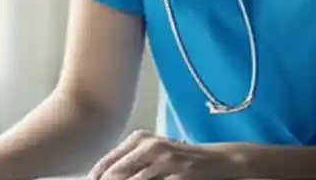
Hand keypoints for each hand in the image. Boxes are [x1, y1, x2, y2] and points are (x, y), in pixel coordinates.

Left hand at [89, 130, 234, 179]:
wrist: (219, 159)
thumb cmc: (180, 159)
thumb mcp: (153, 153)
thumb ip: (130, 162)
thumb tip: (102, 177)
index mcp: (139, 139)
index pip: (106, 165)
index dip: (96, 179)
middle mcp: (150, 146)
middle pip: (115, 176)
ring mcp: (165, 161)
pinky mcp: (179, 174)